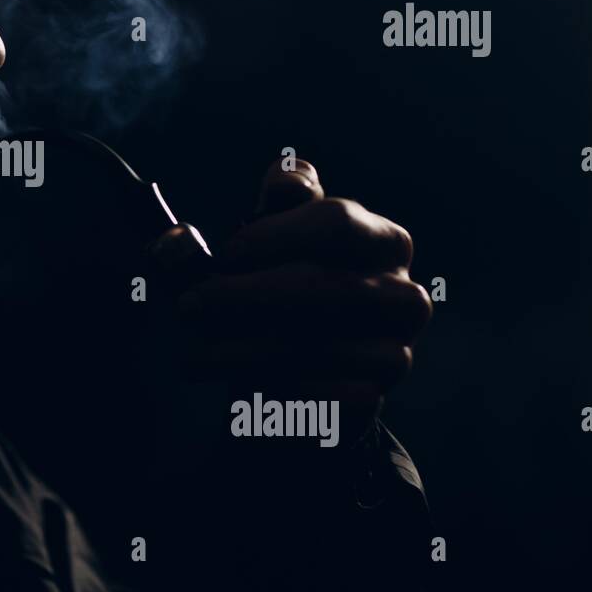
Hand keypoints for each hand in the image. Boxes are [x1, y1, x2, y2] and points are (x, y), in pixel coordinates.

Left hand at [151, 158, 431, 425]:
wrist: (305, 379)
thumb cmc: (283, 293)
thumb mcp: (273, 243)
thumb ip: (268, 209)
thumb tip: (252, 195)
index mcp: (382, 241)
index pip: (335, 222)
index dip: (274, 235)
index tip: (224, 254)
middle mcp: (403, 293)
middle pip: (324, 286)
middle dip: (244, 296)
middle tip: (189, 306)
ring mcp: (395, 348)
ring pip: (312, 346)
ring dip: (240, 349)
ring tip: (194, 352)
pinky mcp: (372, 397)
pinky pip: (313, 393)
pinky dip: (265, 388)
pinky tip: (231, 384)